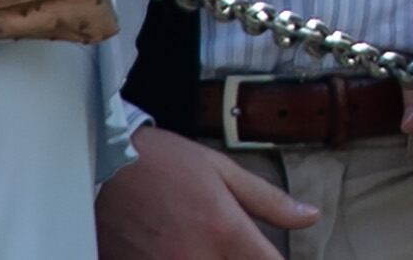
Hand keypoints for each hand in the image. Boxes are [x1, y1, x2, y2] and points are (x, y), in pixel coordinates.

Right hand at [93, 124, 317, 259]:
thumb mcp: (222, 170)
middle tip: (230, 245)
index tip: (270, 254)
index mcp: (225, 232)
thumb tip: (311, 216)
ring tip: (204, 244)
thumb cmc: (163, 162)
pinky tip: (183, 251)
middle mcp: (197, 259)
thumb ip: (269, 200)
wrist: (101, 163)